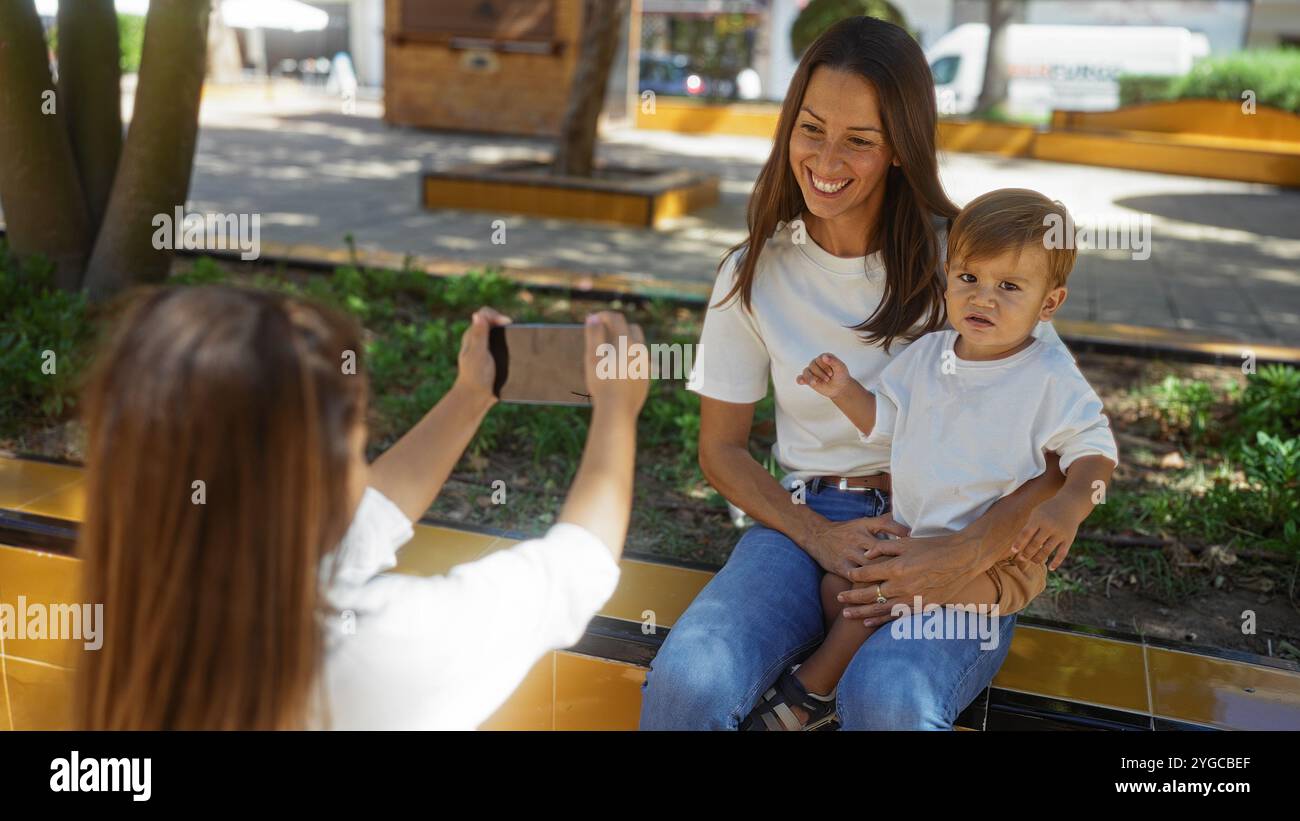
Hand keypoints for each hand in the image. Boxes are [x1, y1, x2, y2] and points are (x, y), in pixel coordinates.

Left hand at [452, 306, 511, 405]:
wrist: (476, 397)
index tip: (508, 323)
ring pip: (503, 334)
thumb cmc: (474, 376)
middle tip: (517, 332)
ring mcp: (489, 348)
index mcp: (473, 334)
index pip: (485, 314)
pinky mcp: (497, 357)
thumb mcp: (477, 354)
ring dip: (512, 335)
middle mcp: (481, 338)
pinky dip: (514, 346)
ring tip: (521, 342)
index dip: (497, 315)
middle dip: (507, 324)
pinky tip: (521, 352)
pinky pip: (507, 346)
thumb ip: (479, 335)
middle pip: (495, 322)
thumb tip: (477, 314)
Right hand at [584, 311, 649, 417]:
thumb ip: (593, 334)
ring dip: (625, 342)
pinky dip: (630, 358)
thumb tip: (593, 317)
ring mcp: (646, 364)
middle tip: (602, 332)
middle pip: (632, 328)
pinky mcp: (646, 377)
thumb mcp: (592, 357)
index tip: (592, 320)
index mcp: (627, 341)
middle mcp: (641, 350)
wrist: (617, 410)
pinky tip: (618, 368)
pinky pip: (640, 361)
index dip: (603, 315)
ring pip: (638, 345)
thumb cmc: (602, 382)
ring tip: (609, 351)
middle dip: (618, 326)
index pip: (617, 318)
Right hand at [795, 353, 852, 398]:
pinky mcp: (808, 379)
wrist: (840, 388)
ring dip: (810, 378)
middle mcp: (816, 362)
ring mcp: (811, 371)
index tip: (832, 374)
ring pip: (806, 372)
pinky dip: (800, 379)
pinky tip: (802, 382)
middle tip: (828, 380)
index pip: (819, 360)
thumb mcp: (840, 368)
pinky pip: (800, 378)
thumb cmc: (841, 376)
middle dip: (820, 374)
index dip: (824, 367)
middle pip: (812, 365)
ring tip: (815, 383)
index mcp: (824, 357)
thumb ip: (833, 361)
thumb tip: (823, 357)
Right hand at [806, 513, 909, 576]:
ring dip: (885, 575)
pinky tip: (883, 593)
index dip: (902, 532)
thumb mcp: (863, 522)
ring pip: (870, 566)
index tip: (916, 540)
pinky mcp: (842, 567)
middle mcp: (858, 538)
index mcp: (865, 525)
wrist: (817, 536)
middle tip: (914, 569)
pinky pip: (857, 578)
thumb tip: (908, 524)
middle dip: (897, 559)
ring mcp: (849, 553)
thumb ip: (884, 522)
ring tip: (902, 584)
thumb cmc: (846, 530)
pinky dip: (869, 585)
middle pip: (881, 549)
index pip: (886, 525)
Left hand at [839, 530, 982, 624]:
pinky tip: (868, 623)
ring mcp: (911, 598)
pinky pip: (896, 616)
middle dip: (851, 597)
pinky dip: (880, 620)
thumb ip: (884, 547)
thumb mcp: (907, 542)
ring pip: (879, 609)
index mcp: (896, 567)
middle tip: (838, 599)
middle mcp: (901, 586)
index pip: (867, 574)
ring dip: (861, 612)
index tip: (846, 576)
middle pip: (869, 594)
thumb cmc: (934, 547)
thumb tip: (866, 554)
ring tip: (846, 614)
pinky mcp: (921, 606)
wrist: (963, 559)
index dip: (854, 575)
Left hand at [1011, 494, 1083, 569]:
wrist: (1070, 504)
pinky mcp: (1069, 539)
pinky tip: (1050, 568)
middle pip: (1035, 544)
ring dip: (1038, 558)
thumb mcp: (1036, 513)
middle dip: (1027, 553)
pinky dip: (1056, 562)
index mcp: (1039, 518)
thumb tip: (1019, 544)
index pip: (1026, 533)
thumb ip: (1029, 526)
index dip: (1019, 543)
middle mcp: (1049, 526)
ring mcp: (1060, 533)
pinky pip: (1062, 554)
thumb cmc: (1048, 510)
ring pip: (1047, 551)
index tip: (1013, 551)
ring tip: (1033, 561)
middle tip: (1022, 559)